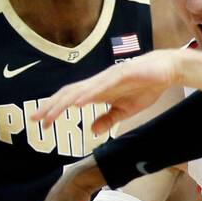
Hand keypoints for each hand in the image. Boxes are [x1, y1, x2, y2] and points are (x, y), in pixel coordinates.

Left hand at [29, 50, 181, 135]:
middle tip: (35, 119)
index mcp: (98, 91)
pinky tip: (78, 103)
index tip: (41, 123)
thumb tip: (92, 130)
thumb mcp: (125, 111)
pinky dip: (88, 94)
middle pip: (69, 94)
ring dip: (64, 102)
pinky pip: (102, 86)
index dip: (54, 109)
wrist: (166, 70)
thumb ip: (108, 119)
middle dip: (51, 106)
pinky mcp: (122, 74)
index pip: (70, 100)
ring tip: (51, 114)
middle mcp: (98, 83)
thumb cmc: (145, 87)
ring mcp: (108, 78)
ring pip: (81, 90)